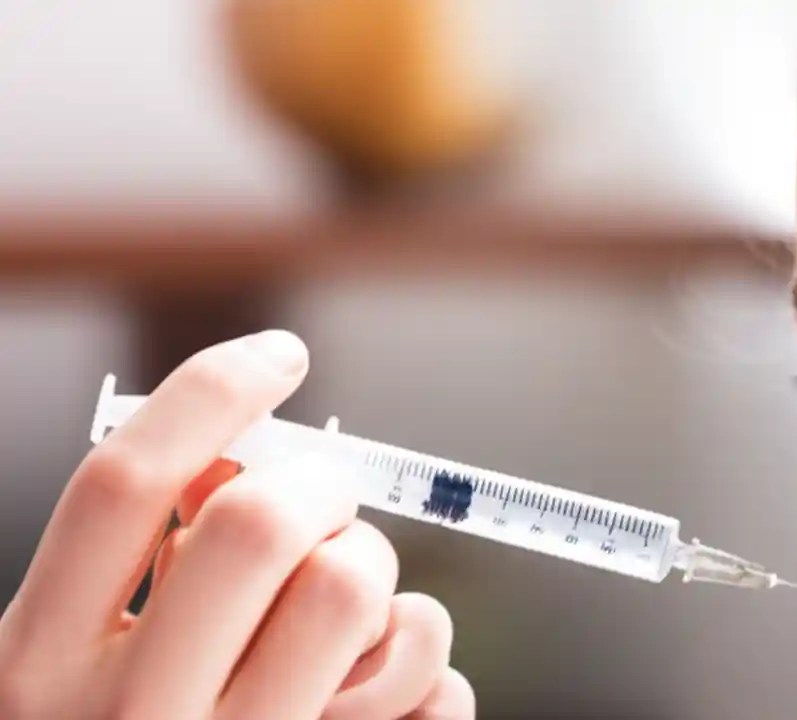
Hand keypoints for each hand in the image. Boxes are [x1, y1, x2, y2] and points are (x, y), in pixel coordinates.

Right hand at [0, 331, 473, 718]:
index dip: (213, 389)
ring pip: (363, 588)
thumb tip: (243, 449)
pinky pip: (436, 681)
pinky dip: (425, 664)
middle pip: (263, 523)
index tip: (278, 354)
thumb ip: (145, 563)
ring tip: (349, 617)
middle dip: (319, 486)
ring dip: (381, 576)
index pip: (128, 483)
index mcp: (41, 668)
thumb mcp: (81, 663)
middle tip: (326, 502)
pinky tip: (378, 692)